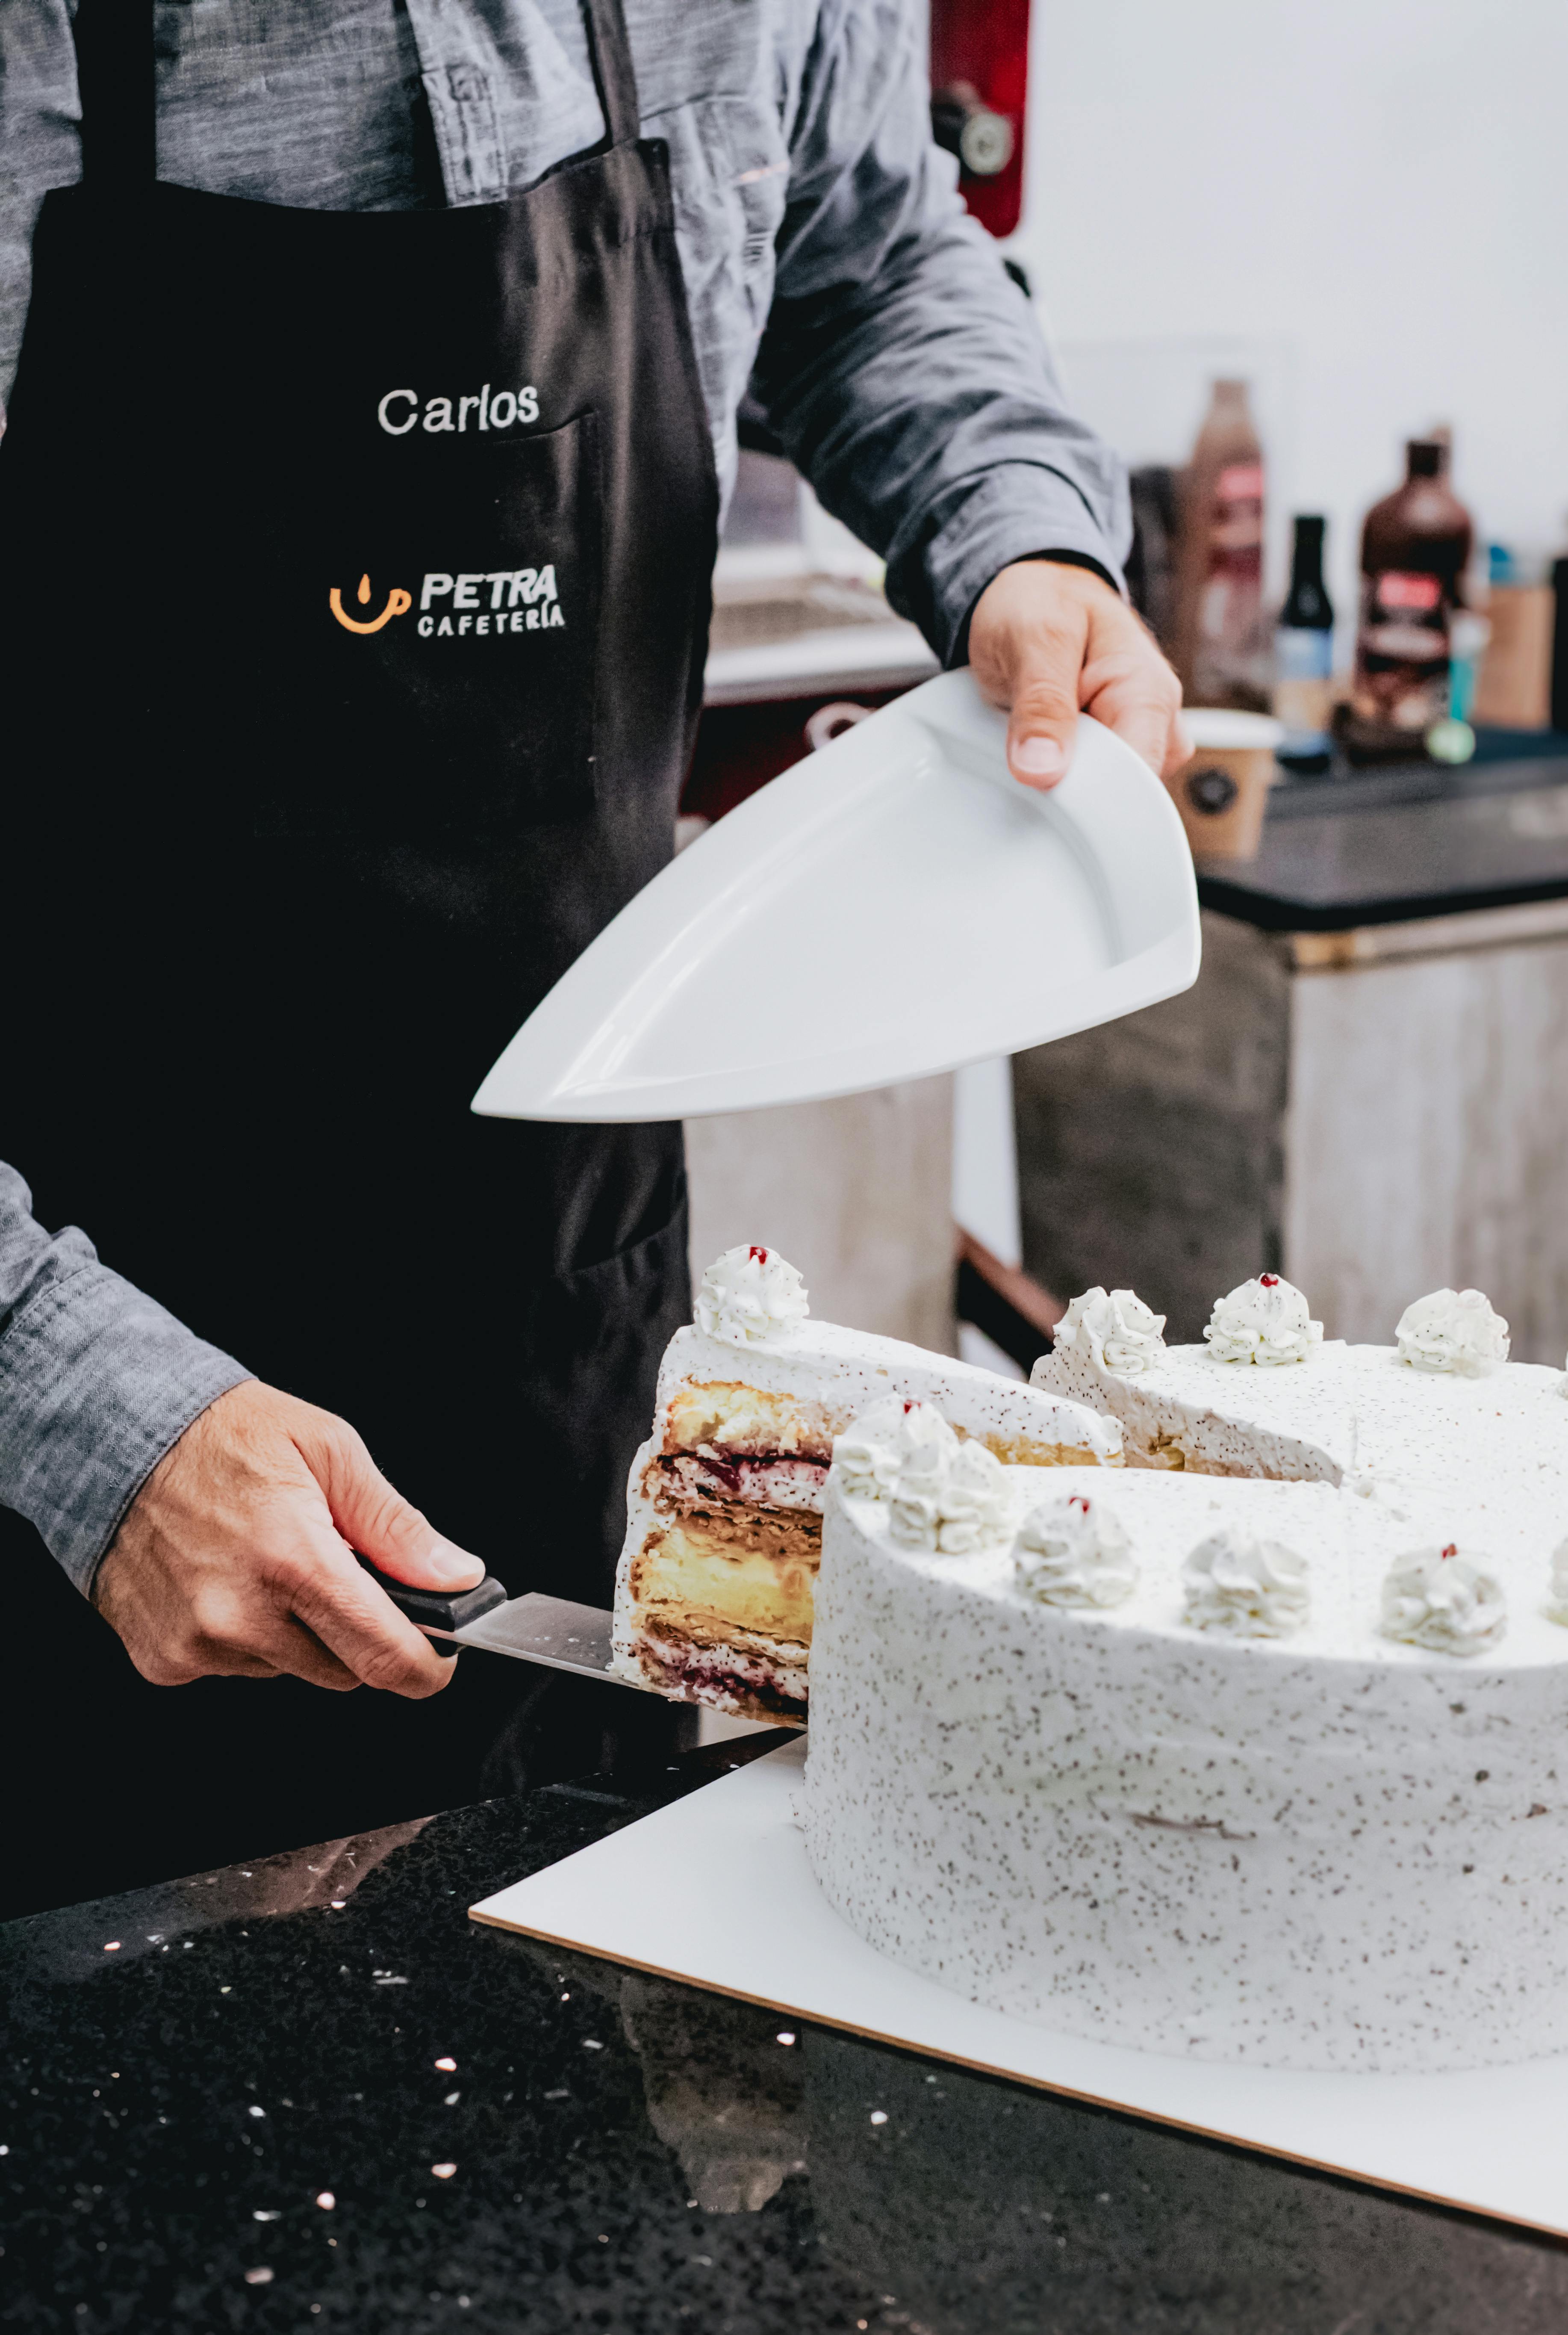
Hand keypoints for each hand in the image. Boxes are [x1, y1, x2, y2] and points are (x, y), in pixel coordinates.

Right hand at [93, 1381, 483, 1695]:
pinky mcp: (163, 1659)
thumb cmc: (223, 1434)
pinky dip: (245, 1636)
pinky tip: (228, 1581)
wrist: (115, 1437)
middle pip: (344, 1670)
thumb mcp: (329, 1451)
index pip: (385, 1656)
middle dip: (357, 1630)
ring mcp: (196, 1643)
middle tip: (333, 1569)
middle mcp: (240, 1614)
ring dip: (298, 1631)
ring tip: (269, 1563)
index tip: (439, 1657)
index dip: (427, 1666)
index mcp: (293, 1560)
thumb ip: (396, 1527)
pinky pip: (236, 1668)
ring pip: (290, 1670)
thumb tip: (456, 1576)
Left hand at [968, 559, 1188, 790]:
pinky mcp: (1116, 754)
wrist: (1034, 591)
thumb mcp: (1034, 637)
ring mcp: (1139, 741)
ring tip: (1033, 741)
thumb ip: (1041, 702)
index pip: (1136, 778)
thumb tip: (1042, 770)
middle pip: (1123, 798)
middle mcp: (1156, 723)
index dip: (1089, 797)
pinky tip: (1042, 750)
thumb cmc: (1040, 602)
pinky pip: (1090, 789)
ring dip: (1062, 783)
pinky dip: (1060, 779)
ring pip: (1105, 799)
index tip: (1044, 790)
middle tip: (1027, 755)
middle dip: (1071, 790)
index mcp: (1148, 692)